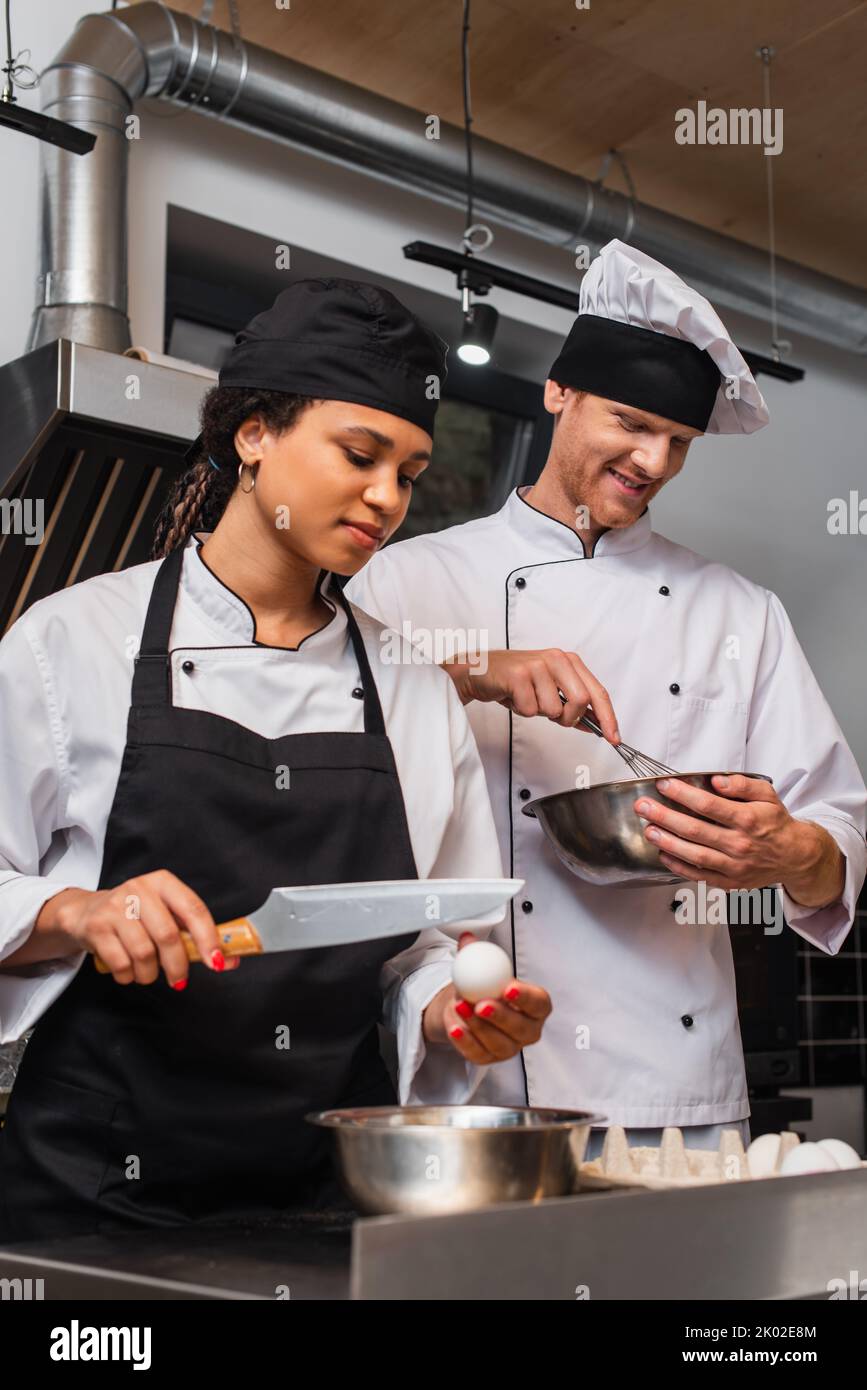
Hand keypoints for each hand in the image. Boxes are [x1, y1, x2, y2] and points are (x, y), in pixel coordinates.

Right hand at [42, 870, 240, 987]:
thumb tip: (228, 960)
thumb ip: (195, 936)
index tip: (216, 962)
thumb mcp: (165, 916)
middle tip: (179, 980)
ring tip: (147, 974)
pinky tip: (128, 971)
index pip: (193, 909)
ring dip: (149, 974)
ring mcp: (115, 907)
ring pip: (144, 953)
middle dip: (177, 965)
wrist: (84, 912)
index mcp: (163, 883)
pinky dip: (128, 976)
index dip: (208, 938)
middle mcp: (139, 889)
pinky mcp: (96, 926)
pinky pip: (121, 963)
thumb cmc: (135, 916)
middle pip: (168, 935)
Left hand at [422, 933, 551, 1063]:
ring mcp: (509, 1047)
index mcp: (535, 1005)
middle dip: (502, 1016)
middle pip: (521, 1029)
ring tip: (461, 1007)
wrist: (465, 1004)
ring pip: (499, 1044)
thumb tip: (467, 938)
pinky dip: (465, 1041)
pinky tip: (455, 1027)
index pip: (538, 1003)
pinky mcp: (489, 1059)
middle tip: (482, 1003)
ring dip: (478, 1026)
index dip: (526, 997)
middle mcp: (527, 1030)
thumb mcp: (480, 966)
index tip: (508, 987)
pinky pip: (478, 1054)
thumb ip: (476, 952)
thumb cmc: (484, 986)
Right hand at [445, 647, 619, 740]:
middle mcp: (557, 659)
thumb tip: (596, 725)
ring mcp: (538, 665)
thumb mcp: (549, 691)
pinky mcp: (519, 675)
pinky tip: (514, 697)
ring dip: (539, 713)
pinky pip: (531, 709)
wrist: (480, 672)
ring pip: (553, 709)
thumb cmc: (516, 682)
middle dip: (568, 718)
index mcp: (569, 662)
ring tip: (525, 699)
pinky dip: (522, 711)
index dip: (608, 717)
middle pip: (581, 700)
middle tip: (553, 717)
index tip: (613, 737)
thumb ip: (573, 706)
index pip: (597, 692)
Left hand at [633, 774, 843, 901]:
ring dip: (668, 843)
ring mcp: (734, 866)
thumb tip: (718, 780)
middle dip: (664, 817)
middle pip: (695, 830)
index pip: (709, 805)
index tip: (664, 785)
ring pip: (694, 855)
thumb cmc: (776, 823)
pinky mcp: (730, 882)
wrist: (795, 856)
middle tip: (643, 807)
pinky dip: (679, 867)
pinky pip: (700, 876)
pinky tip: (663, 855)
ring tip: (649, 830)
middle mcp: (740, 844)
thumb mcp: (767, 795)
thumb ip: (743, 784)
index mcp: (748, 820)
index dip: (683, 794)